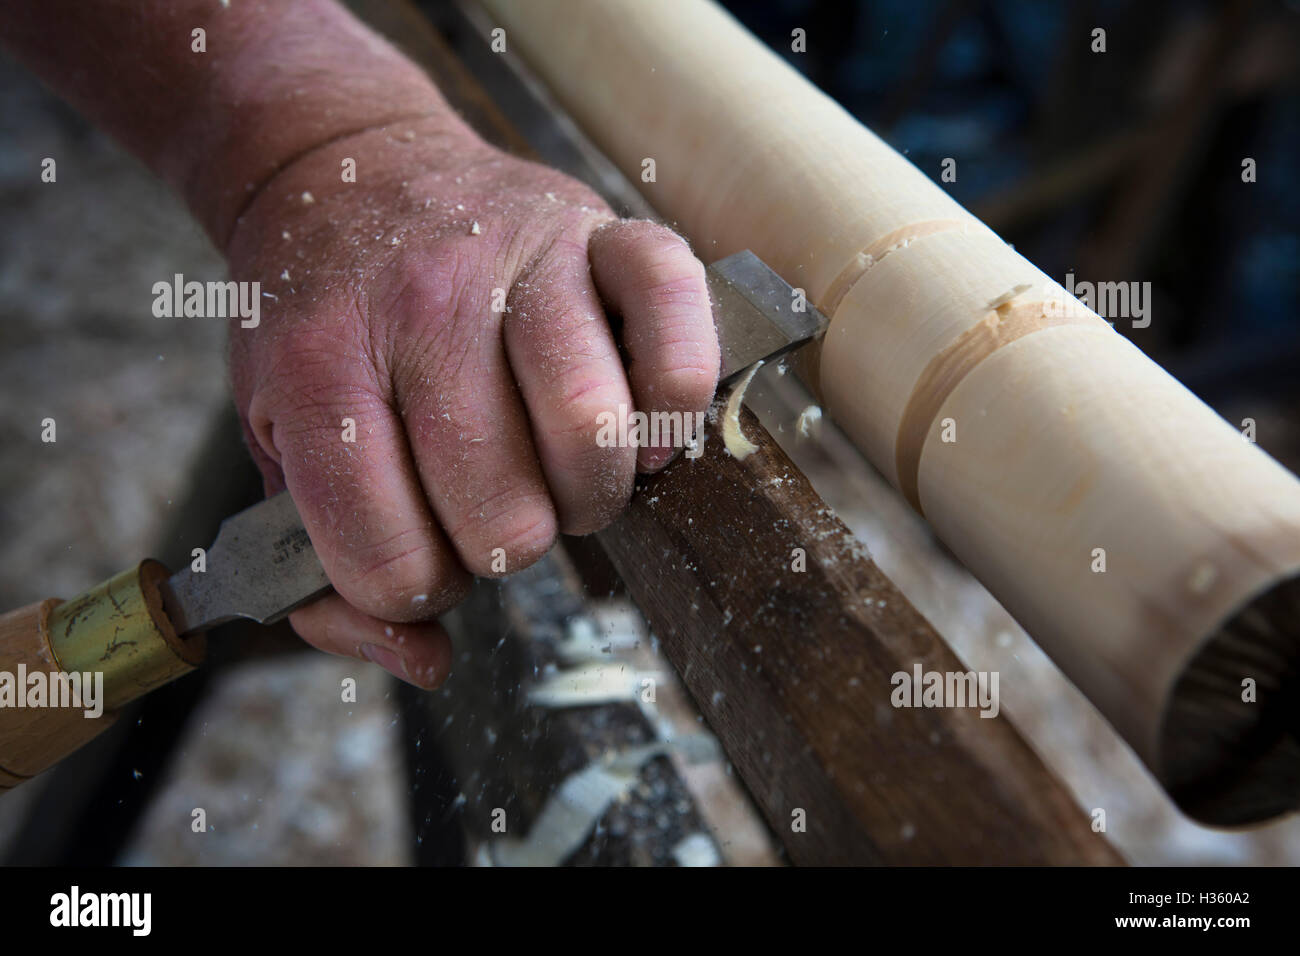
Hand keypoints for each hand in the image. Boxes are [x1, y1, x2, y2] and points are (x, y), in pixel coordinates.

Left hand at [225, 119, 719, 686]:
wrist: (351, 166)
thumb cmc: (322, 320)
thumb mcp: (276, 444)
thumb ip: (324, 576)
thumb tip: (428, 659)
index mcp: (319, 369)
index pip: (391, 563)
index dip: (413, 586)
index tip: (417, 541)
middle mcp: (421, 309)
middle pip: (503, 520)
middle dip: (504, 538)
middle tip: (494, 494)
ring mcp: (522, 264)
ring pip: (591, 441)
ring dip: (588, 493)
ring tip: (562, 468)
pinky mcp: (603, 234)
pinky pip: (677, 333)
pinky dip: (677, 403)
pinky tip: (641, 424)